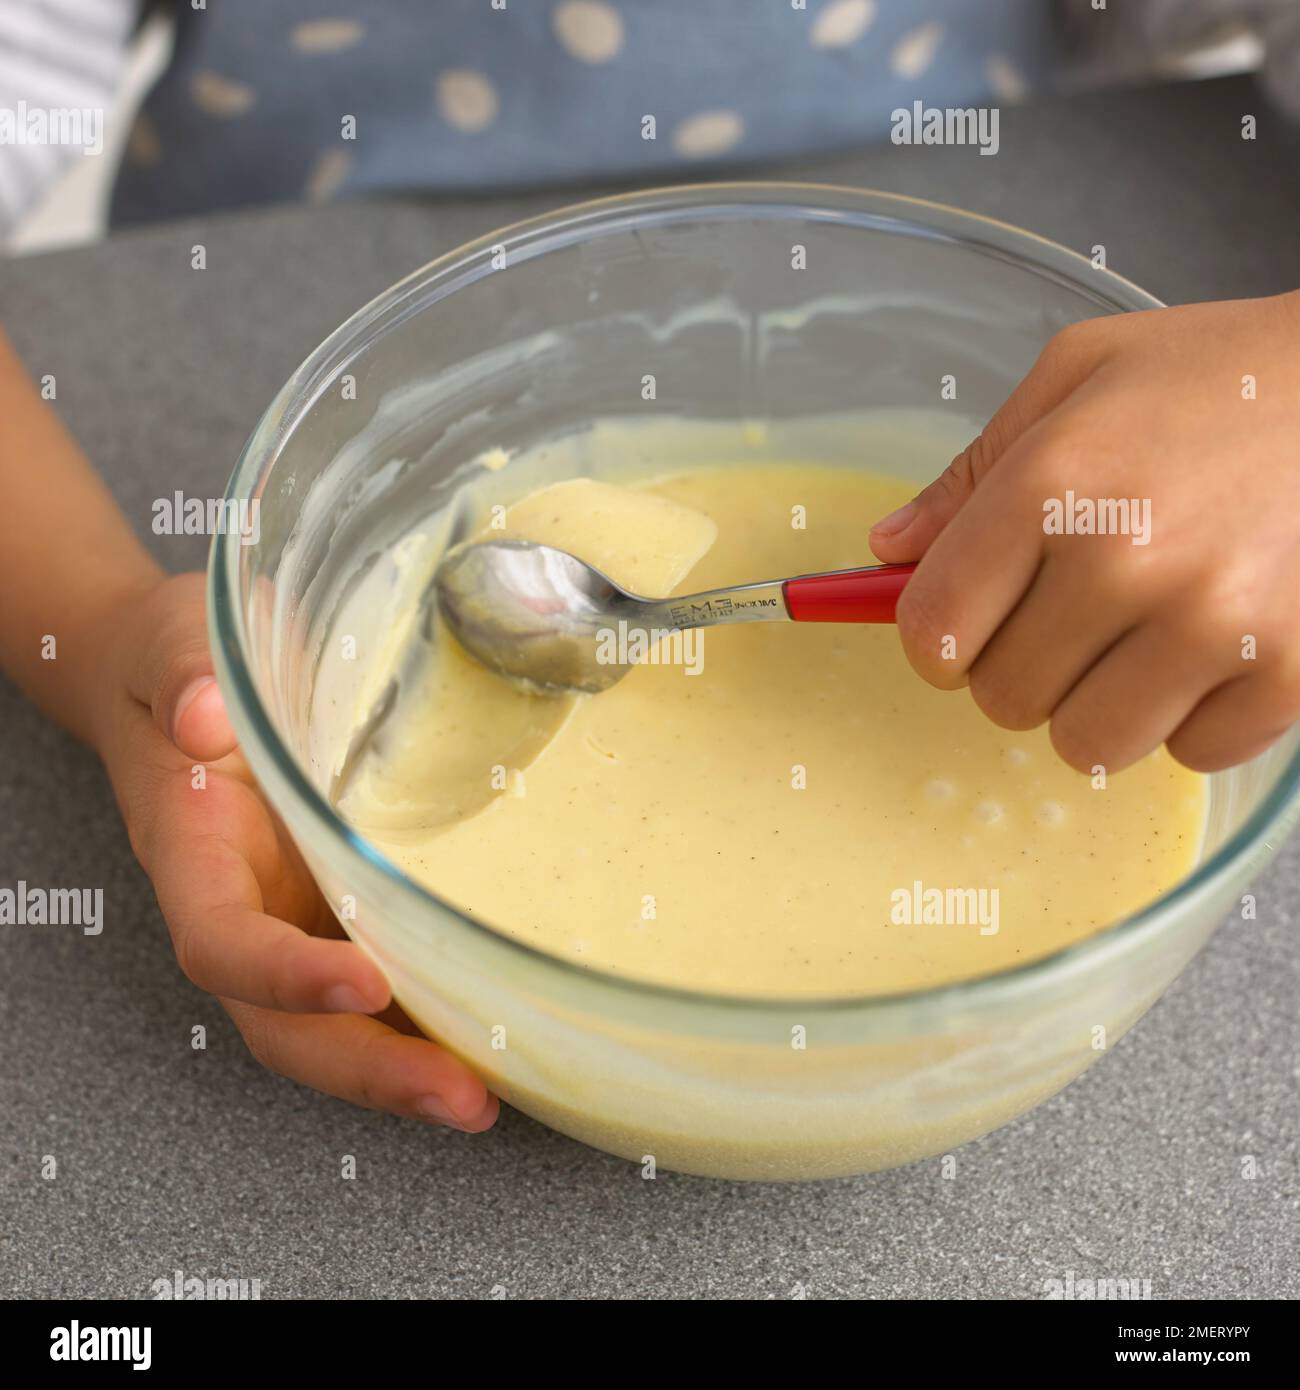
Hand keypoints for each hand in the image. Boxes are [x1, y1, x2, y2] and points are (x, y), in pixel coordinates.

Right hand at [89, 573, 497, 1130]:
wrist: (184, 675)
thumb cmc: (176, 657)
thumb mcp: (174, 643)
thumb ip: (183, 673)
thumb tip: (203, 714)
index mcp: (192, 851)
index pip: (223, 940)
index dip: (283, 974)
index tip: (364, 979)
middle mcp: (242, 905)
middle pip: (284, 1024)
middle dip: (368, 1069)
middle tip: (460, 1097)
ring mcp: (292, 916)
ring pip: (333, 1026)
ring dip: (408, 1068)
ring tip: (495, 1092)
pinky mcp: (339, 907)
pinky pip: (379, 982)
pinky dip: (428, 1021)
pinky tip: (495, 1039)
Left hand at [870, 291, 1299, 773]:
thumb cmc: (1223, 375)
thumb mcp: (1080, 376)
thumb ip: (971, 472)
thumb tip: (887, 552)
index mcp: (1055, 482)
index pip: (933, 630)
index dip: (935, 638)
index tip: (961, 626)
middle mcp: (1128, 561)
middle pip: (1002, 697)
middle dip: (1019, 664)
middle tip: (1073, 609)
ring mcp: (1214, 626)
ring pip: (1087, 745)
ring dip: (1097, 703)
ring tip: (1141, 632)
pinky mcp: (1291, 676)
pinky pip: (1188, 753)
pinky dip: (1190, 717)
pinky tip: (1212, 648)